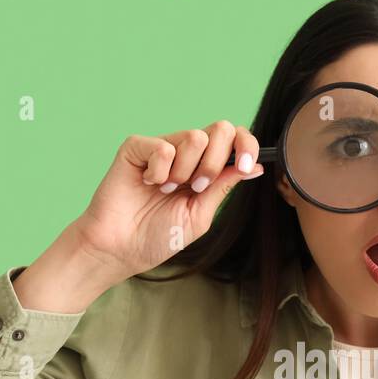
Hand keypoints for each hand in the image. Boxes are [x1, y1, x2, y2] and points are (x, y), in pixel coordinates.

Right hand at [73, 120, 264, 280]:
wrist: (121, 249)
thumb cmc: (157, 236)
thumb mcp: (200, 214)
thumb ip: (224, 187)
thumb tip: (256, 167)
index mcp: (204, 168)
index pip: (234, 140)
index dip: (247, 145)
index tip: (247, 166)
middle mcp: (185, 153)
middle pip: (221, 129)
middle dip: (216, 162)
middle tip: (197, 187)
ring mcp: (161, 148)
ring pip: (194, 137)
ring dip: (185, 172)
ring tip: (166, 191)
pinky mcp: (136, 147)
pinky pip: (163, 148)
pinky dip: (159, 172)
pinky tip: (146, 184)